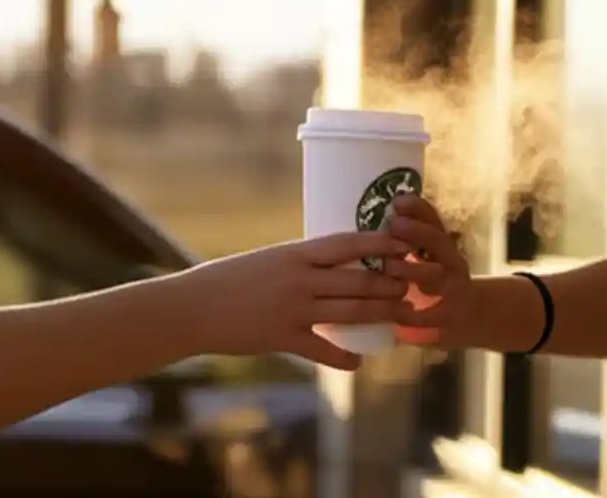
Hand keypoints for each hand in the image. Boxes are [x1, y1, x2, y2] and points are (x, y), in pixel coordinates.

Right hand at [186, 231, 412, 369]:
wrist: (193, 307)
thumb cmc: (230, 280)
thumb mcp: (269, 260)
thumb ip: (301, 262)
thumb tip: (332, 261)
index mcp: (295, 253)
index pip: (346, 244)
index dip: (379, 244)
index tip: (404, 244)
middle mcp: (299, 279)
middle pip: (356, 281)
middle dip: (389, 284)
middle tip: (412, 286)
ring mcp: (292, 309)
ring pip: (348, 312)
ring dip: (379, 314)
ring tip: (401, 316)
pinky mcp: (281, 337)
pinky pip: (321, 350)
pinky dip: (343, 357)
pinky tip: (359, 362)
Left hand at [380, 194, 474, 345]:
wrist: (470, 318)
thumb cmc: (436, 284)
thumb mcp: (428, 259)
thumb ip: (408, 241)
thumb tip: (379, 215)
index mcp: (443, 246)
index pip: (434, 221)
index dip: (418, 209)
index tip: (398, 200)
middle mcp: (452, 263)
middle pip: (440, 242)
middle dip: (418, 232)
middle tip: (395, 224)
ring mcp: (454, 290)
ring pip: (437, 276)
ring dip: (414, 270)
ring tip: (391, 266)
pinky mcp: (450, 319)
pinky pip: (433, 317)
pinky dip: (416, 316)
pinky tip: (398, 313)